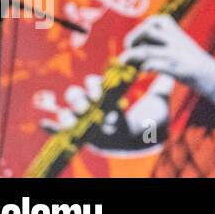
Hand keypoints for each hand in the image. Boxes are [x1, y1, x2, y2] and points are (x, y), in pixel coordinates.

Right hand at [35, 73, 163, 151]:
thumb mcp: (157, 101)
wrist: (153, 143)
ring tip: (76, 116)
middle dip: (80, 97)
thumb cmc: (153, 121)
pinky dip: (52, 127)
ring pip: (68, 112)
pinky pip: (62, 133)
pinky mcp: (83, 138)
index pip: (93, 85)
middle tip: (91, 102)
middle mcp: (95, 107)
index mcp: (109, 96)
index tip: (100, 88)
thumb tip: (170, 70)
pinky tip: (44, 123)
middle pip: (77, 96)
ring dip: (68, 112)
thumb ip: (162, 86)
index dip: (93, 84)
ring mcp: (87, 122)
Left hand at [119, 14, 212, 89]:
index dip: (142, 28)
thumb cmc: (196, 66)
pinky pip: (157, 65)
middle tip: (128, 50)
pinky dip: (146, 66)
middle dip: (132, 39)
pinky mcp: (180, 70)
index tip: (136, 41)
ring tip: (123, 62)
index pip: (157, 20)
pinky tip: (144, 70)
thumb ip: (167, 44)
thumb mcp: (184, 48)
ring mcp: (178, 55)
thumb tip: (142, 48)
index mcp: (179, 35)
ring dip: (131, 56)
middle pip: (148, 30)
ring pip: (147, 50)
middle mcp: (178, 41)